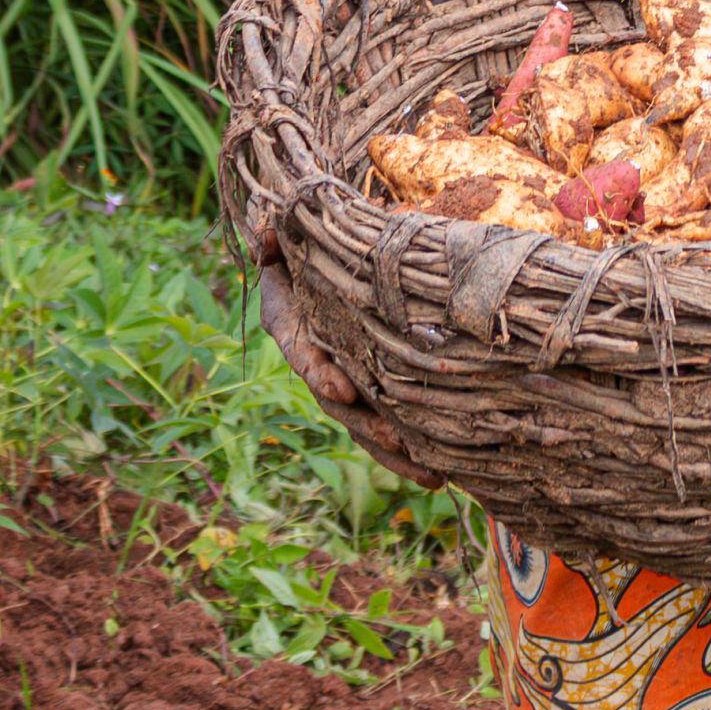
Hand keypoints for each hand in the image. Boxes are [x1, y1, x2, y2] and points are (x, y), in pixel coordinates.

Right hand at [252, 229, 439, 486]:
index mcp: (290, 324)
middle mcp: (315, 358)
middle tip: (400, 443)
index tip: (340, 389)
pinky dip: (412, 444)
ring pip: (366, 422)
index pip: (302, 354)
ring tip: (434, 476)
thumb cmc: (305, 237)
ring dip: (396, 452)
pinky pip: (388, 416)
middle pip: (339, 403)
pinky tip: (444, 469)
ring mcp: (343, 375)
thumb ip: (277, 240)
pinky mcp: (370, 382)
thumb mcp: (289, 233)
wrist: (314, 246)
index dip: (319, 373)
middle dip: (369, 427)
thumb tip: (266, 236)